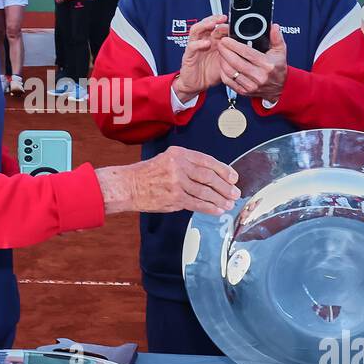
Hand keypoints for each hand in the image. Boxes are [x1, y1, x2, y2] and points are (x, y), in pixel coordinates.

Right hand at [96, 146, 239, 215]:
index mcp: (179, 153)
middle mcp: (179, 166)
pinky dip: (209, 208)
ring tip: (228, 204)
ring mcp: (177, 183)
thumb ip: (187, 165)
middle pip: (209, 177)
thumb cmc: (147, 174)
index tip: (233, 177)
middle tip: (235, 193)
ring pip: (205, 192)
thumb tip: (211, 177)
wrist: (128, 185)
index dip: (223, 170)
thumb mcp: (167, 159)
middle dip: (225, 187)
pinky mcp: (174, 198)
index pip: (207, 160)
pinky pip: (197, 204)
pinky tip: (217, 210)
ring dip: (219, 199)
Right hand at [173, 14, 227, 98]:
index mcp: (214, 41)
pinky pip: (192, 46)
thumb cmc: (210, 73)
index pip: (218, 27)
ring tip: (212, 24)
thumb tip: (249, 50)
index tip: (234, 22)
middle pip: (206, 23)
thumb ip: (234, 54)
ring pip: (196, 30)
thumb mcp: (227, 62)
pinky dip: (199, 43)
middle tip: (223, 18)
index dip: (225, 23)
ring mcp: (195, 46)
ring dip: (204, 25)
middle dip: (215, 19)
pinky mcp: (188, 55)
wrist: (196, 85)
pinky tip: (206, 43)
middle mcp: (204, 41)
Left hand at [218, 24, 287, 99]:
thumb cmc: (278, 69)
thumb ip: (277, 38)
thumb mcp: (281, 51)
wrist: (279, 88)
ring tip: (220, 52)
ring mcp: (251, 85)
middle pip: (236, 62)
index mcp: (267, 65)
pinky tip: (222, 64)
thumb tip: (274, 27)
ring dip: (222, 61)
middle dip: (225, 51)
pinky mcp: (244, 91)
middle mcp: (259, 76)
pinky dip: (223, 72)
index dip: (234, 45)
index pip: (247, 53)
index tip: (226, 39)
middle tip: (220, 43)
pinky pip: (228, 82)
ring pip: (230, 72)